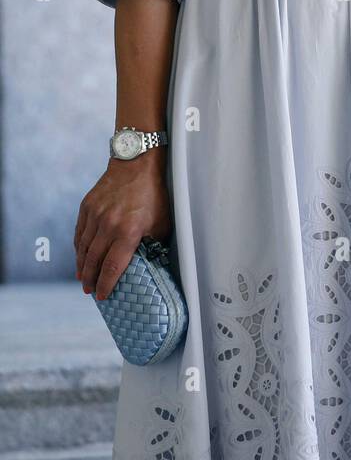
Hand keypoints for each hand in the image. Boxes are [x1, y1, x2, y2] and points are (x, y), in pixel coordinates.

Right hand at [74, 150, 171, 300]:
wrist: (135, 163)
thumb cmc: (153, 194)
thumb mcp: (161, 222)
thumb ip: (152, 244)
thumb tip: (150, 263)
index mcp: (128, 231)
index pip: (113, 267)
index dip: (106, 284)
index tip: (102, 296)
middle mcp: (108, 225)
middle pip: (94, 261)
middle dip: (91, 280)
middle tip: (90, 291)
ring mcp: (95, 216)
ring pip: (84, 249)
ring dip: (82, 267)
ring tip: (84, 279)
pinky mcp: (86, 207)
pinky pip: (80, 234)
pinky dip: (79, 248)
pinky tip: (81, 257)